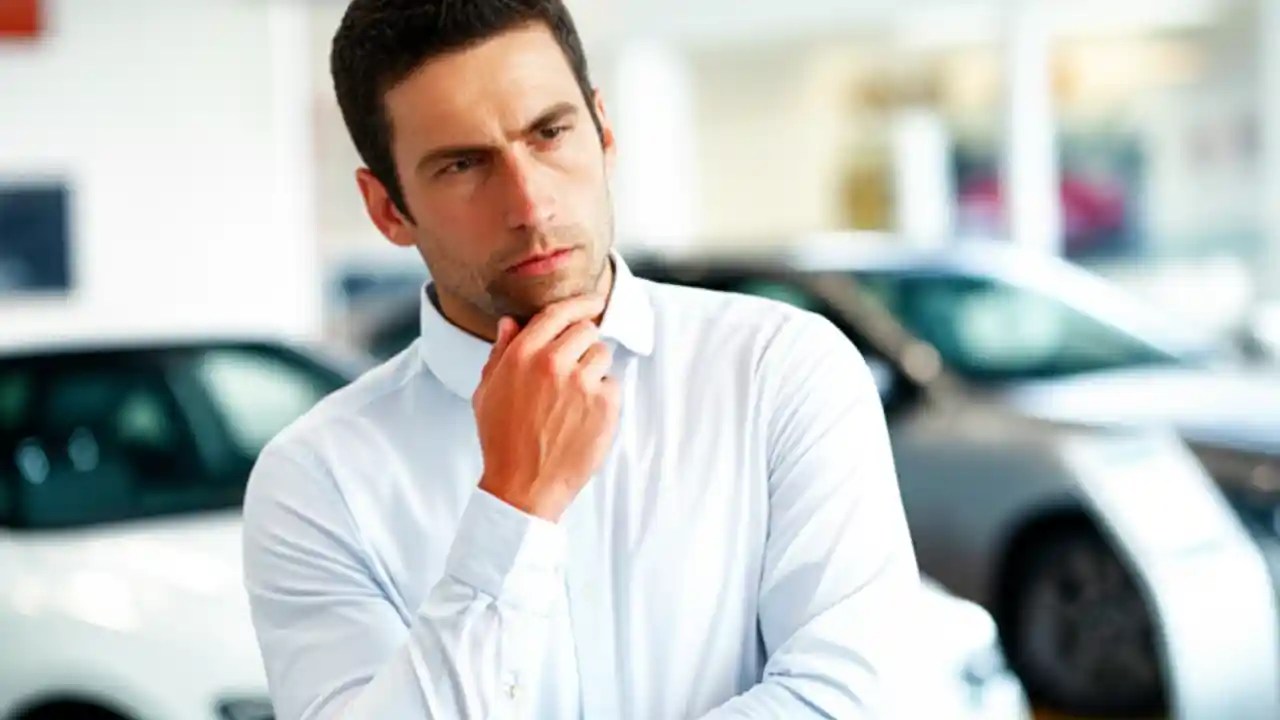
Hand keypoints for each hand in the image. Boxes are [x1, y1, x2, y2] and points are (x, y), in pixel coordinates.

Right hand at [472, 295, 619, 521]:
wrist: (522, 485)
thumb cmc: (502, 440)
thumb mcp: (487, 392)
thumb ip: (500, 353)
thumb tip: (511, 323)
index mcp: (522, 354)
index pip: (557, 313)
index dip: (580, 304)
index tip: (594, 302)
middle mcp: (552, 362)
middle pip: (586, 331)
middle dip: (583, 345)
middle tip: (574, 370)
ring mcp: (581, 382)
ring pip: (602, 355)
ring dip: (594, 371)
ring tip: (576, 400)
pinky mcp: (604, 404)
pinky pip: (613, 384)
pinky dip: (603, 397)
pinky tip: (584, 417)